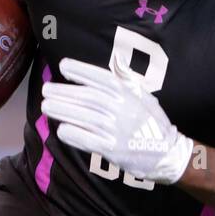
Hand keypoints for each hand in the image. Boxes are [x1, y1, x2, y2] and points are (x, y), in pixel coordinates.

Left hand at [40, 52, 192, 183]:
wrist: (168, 154)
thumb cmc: (154, 124)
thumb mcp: (146, 97)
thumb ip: (128, 81)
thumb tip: (116, 61)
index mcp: (129, 95)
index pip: (101, 78)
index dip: (81, 70)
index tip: (63, 65)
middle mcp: (121, 110)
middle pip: (87, 97)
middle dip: (64, 91)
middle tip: (47, 89)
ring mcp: (116, 130)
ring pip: (83, 117)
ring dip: (62, 110)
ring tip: (47, 106)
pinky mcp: (112, 149)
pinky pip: (87, 140)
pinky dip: (72, 134)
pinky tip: (61, 129)